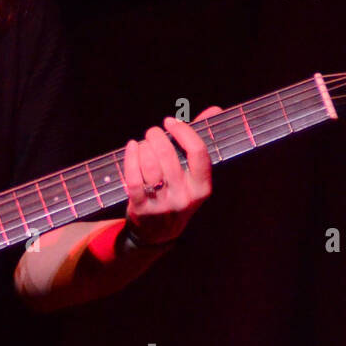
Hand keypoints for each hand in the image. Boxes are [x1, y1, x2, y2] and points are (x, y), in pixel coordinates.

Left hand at [120, 106, 221, 245]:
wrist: (157, 234)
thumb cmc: (177, 194)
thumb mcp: (193, 176)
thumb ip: (199, 142)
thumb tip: (215, 110)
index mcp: (202, 188)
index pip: (198, 153)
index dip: (183, 132)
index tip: (171, 121)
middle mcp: (184, 198)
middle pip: (168, 156)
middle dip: (157, 137)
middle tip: (152, 132)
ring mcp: (162, 204)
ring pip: (150, 165)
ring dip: (143, 147)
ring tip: (142, 143)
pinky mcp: (141, 208)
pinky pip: (134, 178)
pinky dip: (130, 158)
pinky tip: (131, 148)